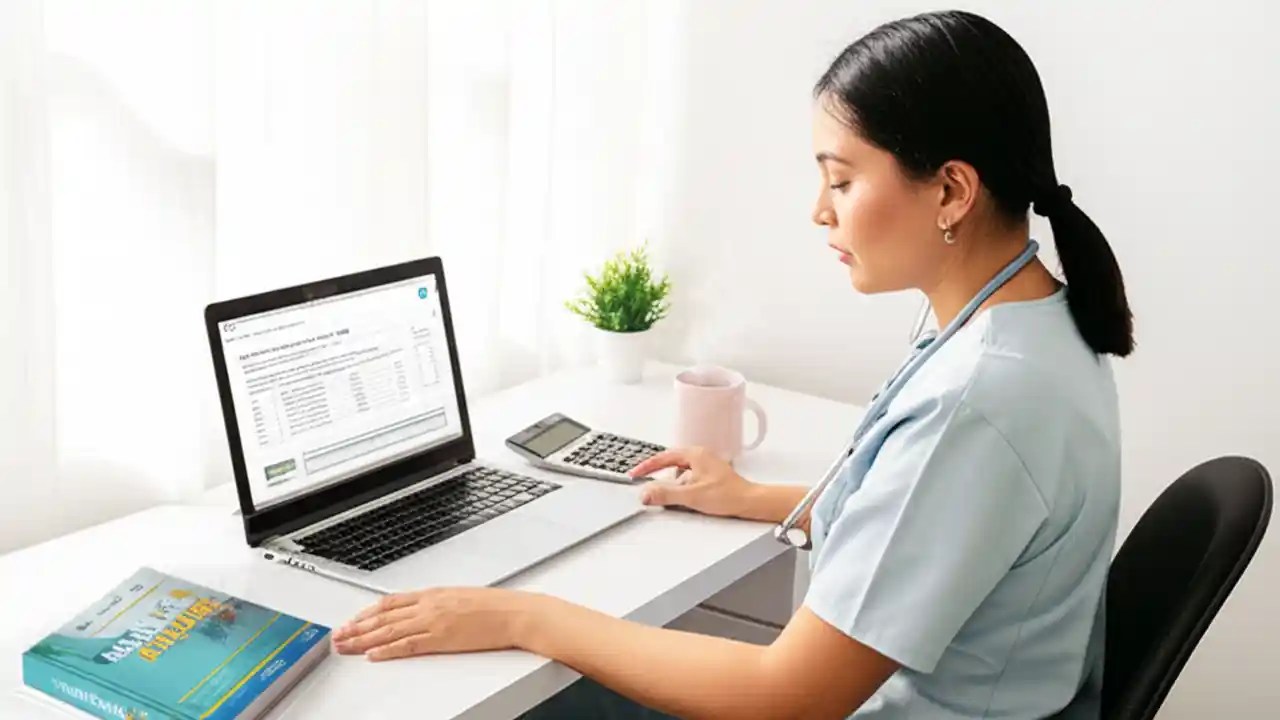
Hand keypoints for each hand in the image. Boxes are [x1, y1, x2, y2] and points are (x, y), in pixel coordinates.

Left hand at [331, 587, 536, 660]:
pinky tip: (374, 655)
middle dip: (357, 627)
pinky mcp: (442, 638)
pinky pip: (408, 645)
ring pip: (389, 631)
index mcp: (434, 593)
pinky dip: (388, 650)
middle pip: (384, 616)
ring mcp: (434, 621)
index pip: (391, 601)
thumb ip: (439, 604)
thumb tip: (423, 610)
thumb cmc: (496, 606)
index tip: (353, 620)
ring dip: (364, 639)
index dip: (367, 612)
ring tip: (346, 646)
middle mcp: (429, 605)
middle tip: (338, 635)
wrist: (515, 613)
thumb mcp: (462, 597)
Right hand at [629, 447, 755, 517]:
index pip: (663, 458)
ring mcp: (706, 466)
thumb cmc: (728, 495)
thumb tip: (646, 493)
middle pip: (671, 463)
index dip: (646, 467)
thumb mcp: (691, 496)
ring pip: (680, 473)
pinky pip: (689, 478)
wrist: (750, 502)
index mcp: (694, 455)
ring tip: (673, 497)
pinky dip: (683, 487)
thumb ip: (666, 494)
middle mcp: (700, 456)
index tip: (635, 474)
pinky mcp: (710, 476)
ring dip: (673, 484)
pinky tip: (686, 499)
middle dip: (659, 475)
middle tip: (646, 485)